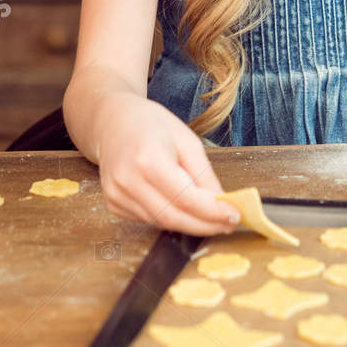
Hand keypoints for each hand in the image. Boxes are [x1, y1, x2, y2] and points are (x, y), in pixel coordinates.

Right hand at [96, 94, 240, 234]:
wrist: (112, 122)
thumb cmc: (151, 125)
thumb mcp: (186, 140)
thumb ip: (204, 174)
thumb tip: (222, 203)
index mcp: (149, 160)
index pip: (186, 198)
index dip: (213, 212)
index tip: (234, 216)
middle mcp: (128, 181)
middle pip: (174, 217)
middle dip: (205, 225)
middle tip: (228, 223)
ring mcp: (117, 195)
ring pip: (162, 223)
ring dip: (190, 223)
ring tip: (210, 215)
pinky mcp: (113, 204)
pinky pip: (149, 220)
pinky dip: (169, 217)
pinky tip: (179, 205)